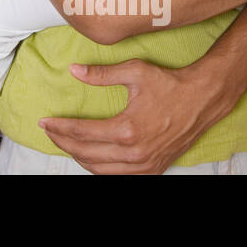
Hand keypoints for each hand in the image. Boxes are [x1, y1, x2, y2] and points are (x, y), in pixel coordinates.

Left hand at [38, 59, 227, 173]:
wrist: (202, 99)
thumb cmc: (169, 83)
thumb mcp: (134, 71)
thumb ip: (101, 74)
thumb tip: (74, 70)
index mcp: (127, 129)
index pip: (81, 132)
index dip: (59, 127)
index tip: (44, 121)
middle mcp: (135, 152)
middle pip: (86, 154)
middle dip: (63, 143)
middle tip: (49, 132)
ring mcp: (145, 164)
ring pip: (100, 171)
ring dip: (79, 158)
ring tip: (65, 143)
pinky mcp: (154, 168)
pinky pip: (119, 176)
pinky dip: (100, 169)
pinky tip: (91, 157)